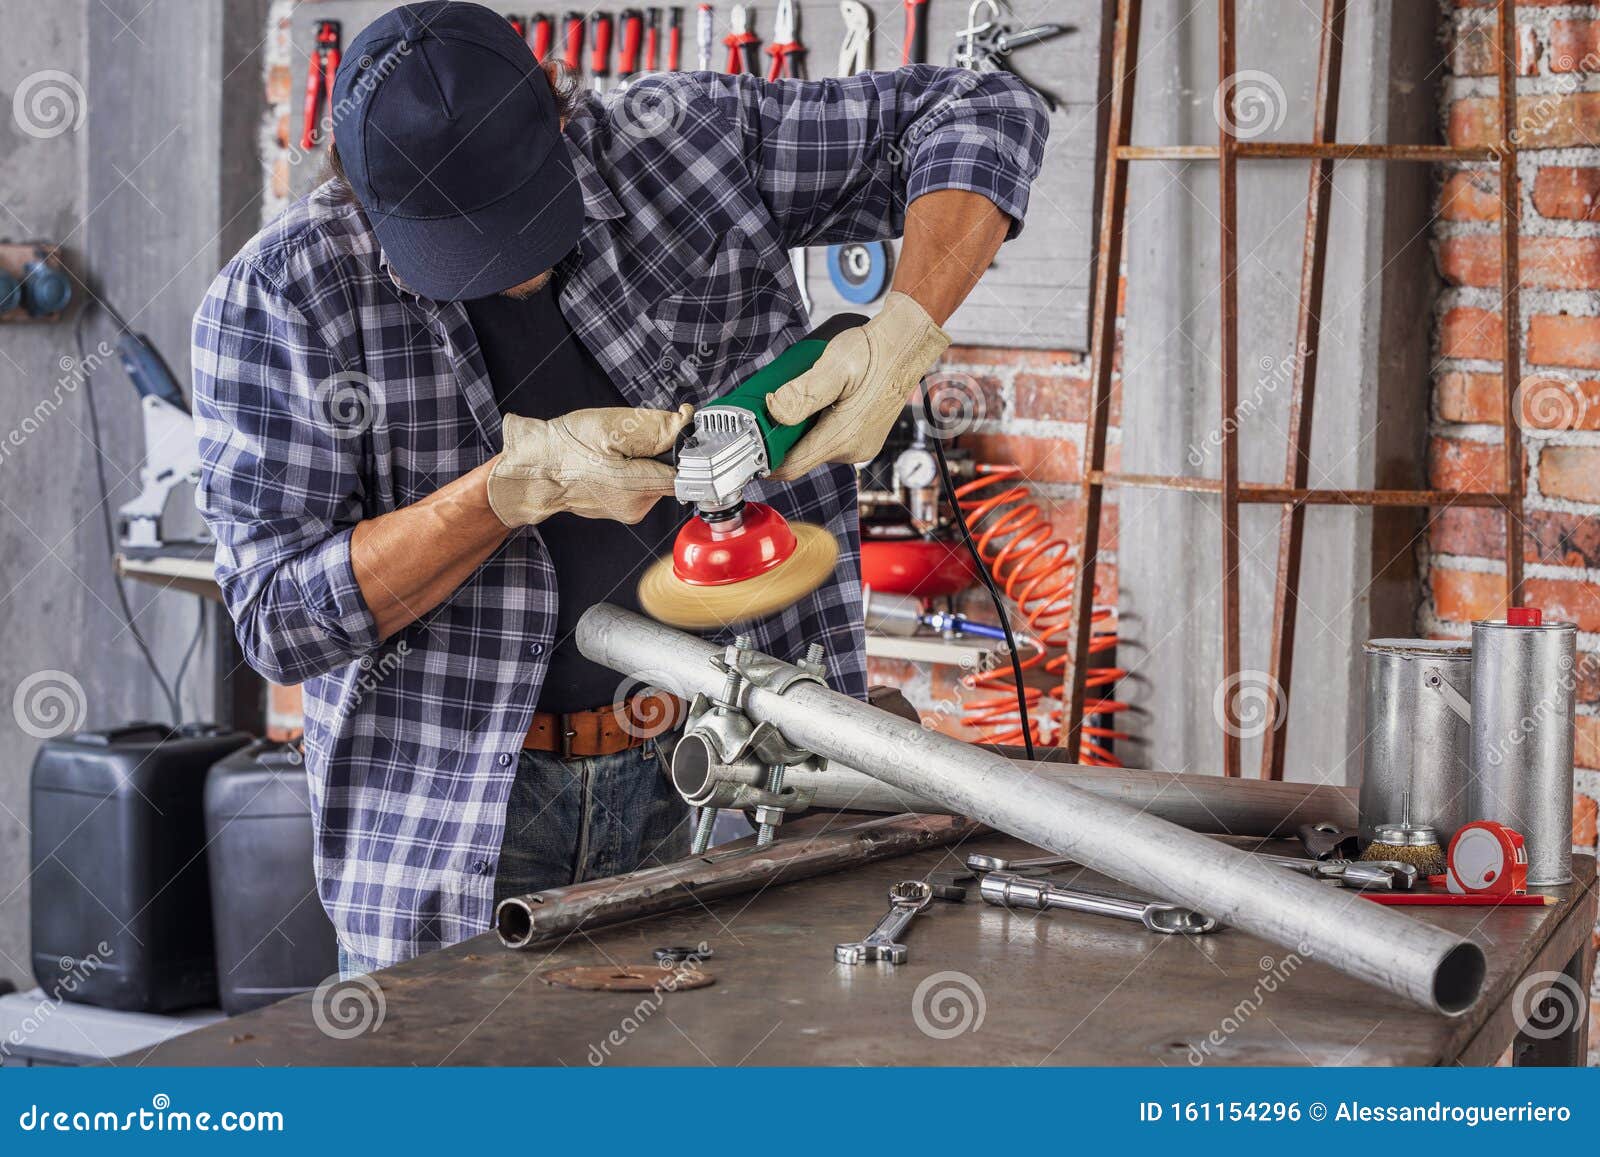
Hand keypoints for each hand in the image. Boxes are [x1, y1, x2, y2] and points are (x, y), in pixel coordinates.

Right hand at [486, 404, 692, 526]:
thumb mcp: (612, 426)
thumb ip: (657, 427)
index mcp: (638, 488)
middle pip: (670, 472)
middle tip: (628, 439)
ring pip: (654, 477)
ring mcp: (629, 511)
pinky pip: (639, 484)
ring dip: (643, 459)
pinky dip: (631, 469)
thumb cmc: (566, 448)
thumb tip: (687, 423)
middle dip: (657, 451)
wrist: (535, 469)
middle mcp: (637, 507)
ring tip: (613, 451)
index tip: (673, 432)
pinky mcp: (621, 509)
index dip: (685, 447)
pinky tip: (609, 462)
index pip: (688, 471)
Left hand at [764, 293, 949, 480]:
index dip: (765, 460)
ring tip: (796, 399)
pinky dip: (816, 426)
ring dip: (799, 430)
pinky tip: (817, 403)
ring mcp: (861, 446)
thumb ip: (802, 392)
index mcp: (843, 438)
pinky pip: (830, 439)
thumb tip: (774, 409)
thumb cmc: (875, 352)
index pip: (792, 467)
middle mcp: (853, 449)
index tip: (747, 445)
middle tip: (769, 408)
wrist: (907, 345)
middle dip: (782, 438)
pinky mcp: (864, 438)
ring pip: (815, 446)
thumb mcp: (833, 366)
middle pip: (801, 457)